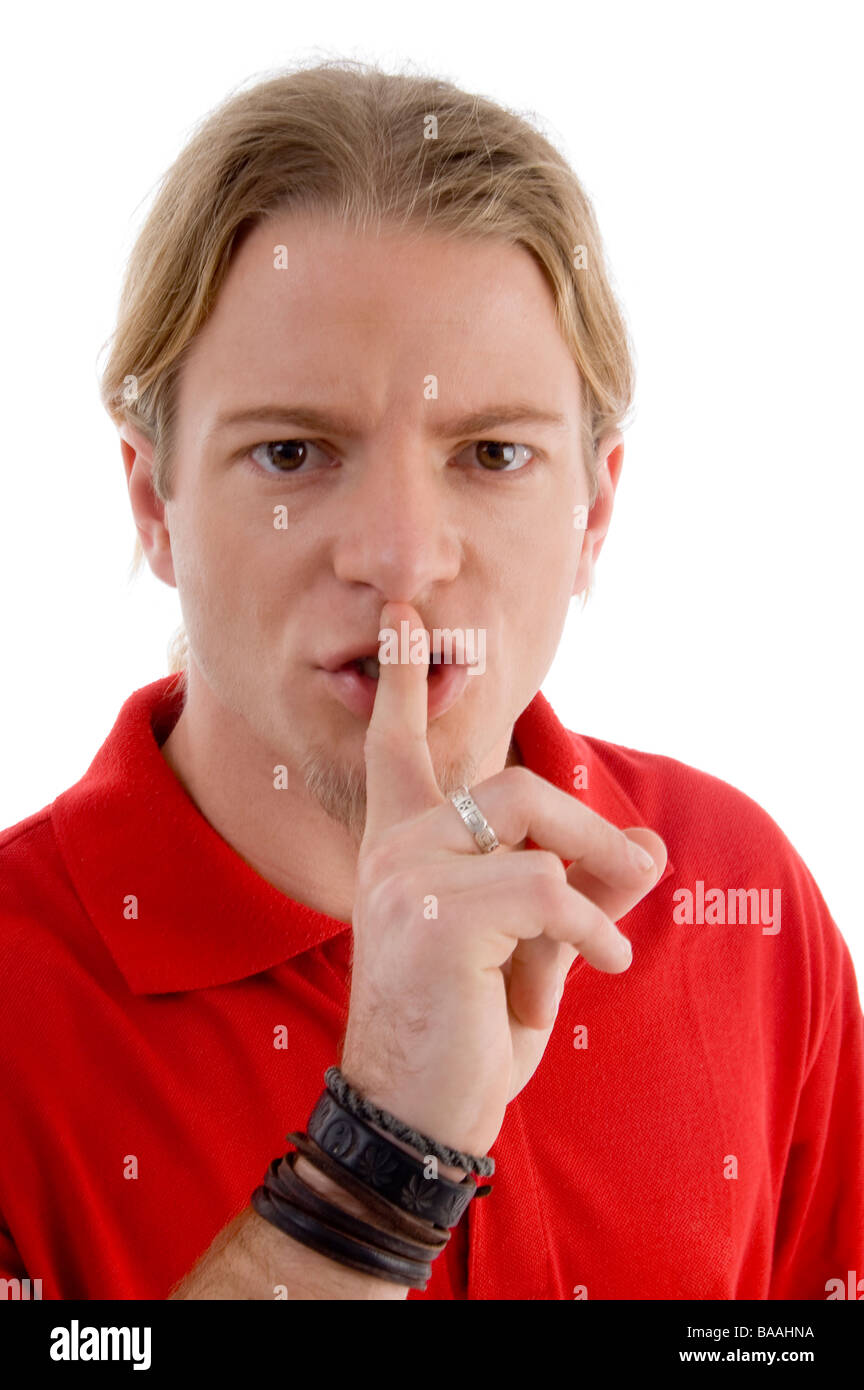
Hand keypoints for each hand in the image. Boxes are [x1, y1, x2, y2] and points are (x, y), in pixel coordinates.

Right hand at [340, 600, 666, 1161]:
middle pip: (516, 786)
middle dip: (588, 829)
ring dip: (593, 879)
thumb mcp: (533, 951)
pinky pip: (547, 887)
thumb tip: (646, 847)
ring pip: (534, 824)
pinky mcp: (437, 911)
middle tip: (633, 868)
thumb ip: (579, 890)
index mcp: (402, 850)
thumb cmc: (464, 1032)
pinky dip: (591, 926)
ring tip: (607, 939)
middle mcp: (396, 849)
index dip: (407, 683)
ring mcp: (408, 874)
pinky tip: (604, 962)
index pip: (398, 748)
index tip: (407, 620)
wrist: (416, 1117)